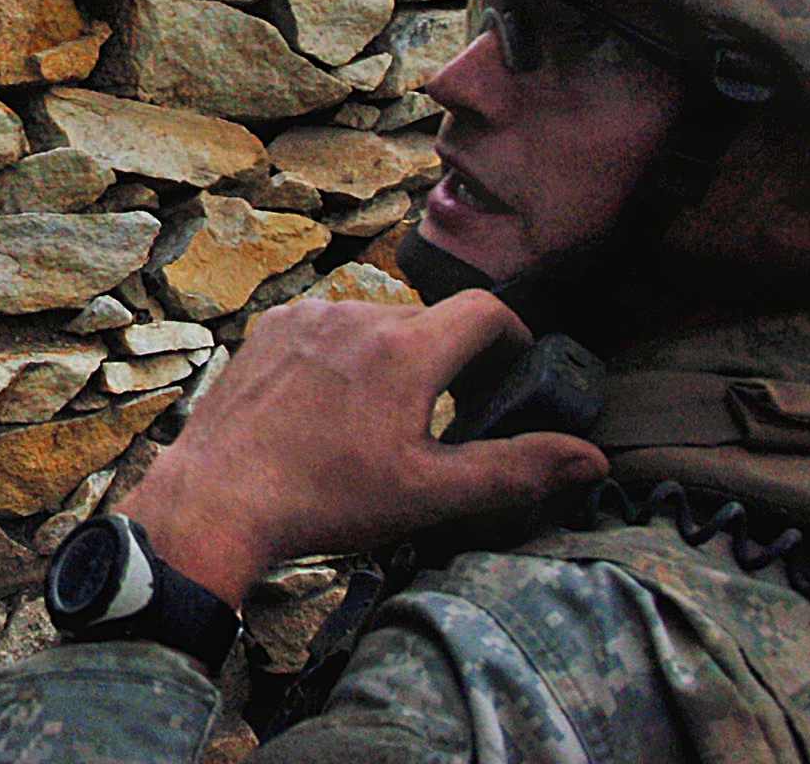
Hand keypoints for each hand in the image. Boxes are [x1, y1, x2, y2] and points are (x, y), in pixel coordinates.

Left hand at [116, 290, 607, 607]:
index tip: (511, 371)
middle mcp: (357, 315)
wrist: (218, 497)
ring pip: (374, 322)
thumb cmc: (324, 498)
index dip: (510, 337)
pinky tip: (328, 404)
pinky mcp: (268, 328)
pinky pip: (325, 327)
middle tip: (446, 412)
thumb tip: (590, 458)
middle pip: (430, 320)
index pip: (485, 310)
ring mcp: (306, 316)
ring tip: (381, 415)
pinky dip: (340, 354)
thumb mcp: (431, 494)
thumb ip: (516, 471)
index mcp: (406, 349)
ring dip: (391, 356)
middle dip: (448, 358)